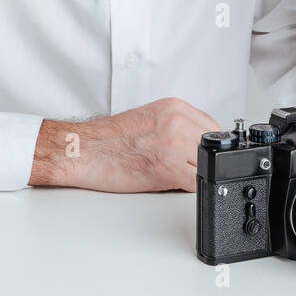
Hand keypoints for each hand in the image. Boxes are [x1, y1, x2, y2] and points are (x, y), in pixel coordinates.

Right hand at [29, 97, 219, 191]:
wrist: (82, 150)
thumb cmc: (107, 140)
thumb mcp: (149, 118)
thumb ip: (176, 126)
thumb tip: (197, 143)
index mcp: (173, 107)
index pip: (212, 127)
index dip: (207, 146)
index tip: (200, 155)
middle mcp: (176, 121)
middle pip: (213, 147)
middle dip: (202, 160)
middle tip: (184, 168)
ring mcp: (175, 143)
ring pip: (207, 166)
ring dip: (195, 174)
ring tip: (173, 176)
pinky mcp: (169, 167)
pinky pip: (197, 184)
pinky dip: (188, 189)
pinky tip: (170, 185)